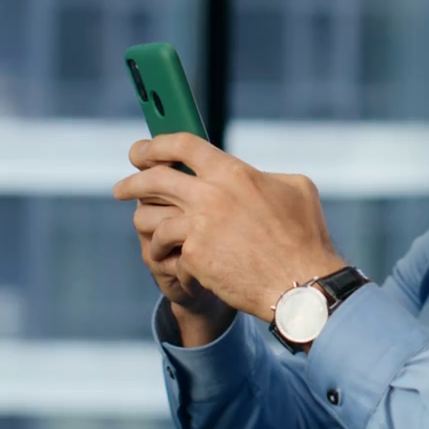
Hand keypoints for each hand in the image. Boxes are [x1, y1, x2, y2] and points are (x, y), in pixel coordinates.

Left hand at [112, 133, 346, 323]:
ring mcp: (199, 227)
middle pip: (154, 179)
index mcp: (233, 172)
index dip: (157, 145)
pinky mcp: (194, 258)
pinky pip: (167, 252)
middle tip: (121, 188)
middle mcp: (210, 195)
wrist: (302, 283)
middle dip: (132, 182)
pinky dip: (169, 258)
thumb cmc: (306, 238)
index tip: (142, 151)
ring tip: (150, 234)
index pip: (183, 145)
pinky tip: (175, 264)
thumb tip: (249, 175)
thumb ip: (265, 176)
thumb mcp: (296, 189)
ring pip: (150, 218)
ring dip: (147, 226)